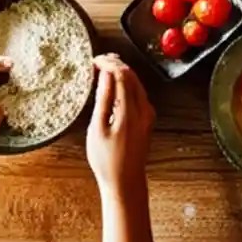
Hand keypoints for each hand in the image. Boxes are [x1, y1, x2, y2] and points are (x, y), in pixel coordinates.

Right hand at [86, 54, 154, 196]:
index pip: (122, 75)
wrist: (126, 180)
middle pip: (132, 76)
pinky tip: (113, 85)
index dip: (108, 63)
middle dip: (116, 64)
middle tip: (98, 60)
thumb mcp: (97, 129)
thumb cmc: (107, 159)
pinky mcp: (147, 118)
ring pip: (137, 83)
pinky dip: (126, 84)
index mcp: (131, 111)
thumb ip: (103, 100)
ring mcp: (148, 113)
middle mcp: (144, 109)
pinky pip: (138, 93)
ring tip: (103, 68)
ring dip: (121, 73)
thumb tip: (105, 76)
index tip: (94, 60)